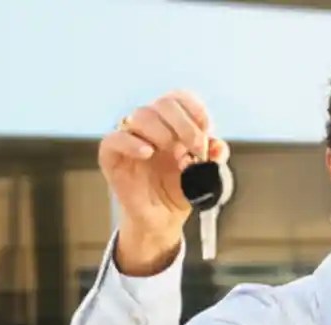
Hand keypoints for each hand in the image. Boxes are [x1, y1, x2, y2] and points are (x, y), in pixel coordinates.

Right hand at [98, 90, 228, 271]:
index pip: (179, 98)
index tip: (207, 129)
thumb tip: (218, 146)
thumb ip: (215, 159)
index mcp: (172, 124)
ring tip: (175, 156)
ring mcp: (130, 138)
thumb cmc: (181, 191)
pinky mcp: (112, 156)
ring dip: (163, 133)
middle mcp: (151, 126)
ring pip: (141, 115)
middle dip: (184, 124)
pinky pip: (114, 139)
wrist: (163, 218)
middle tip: (196, 149)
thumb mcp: (205, 175)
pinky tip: (148, 153)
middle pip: (163, 104)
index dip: (195, 109)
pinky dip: (132, 142)